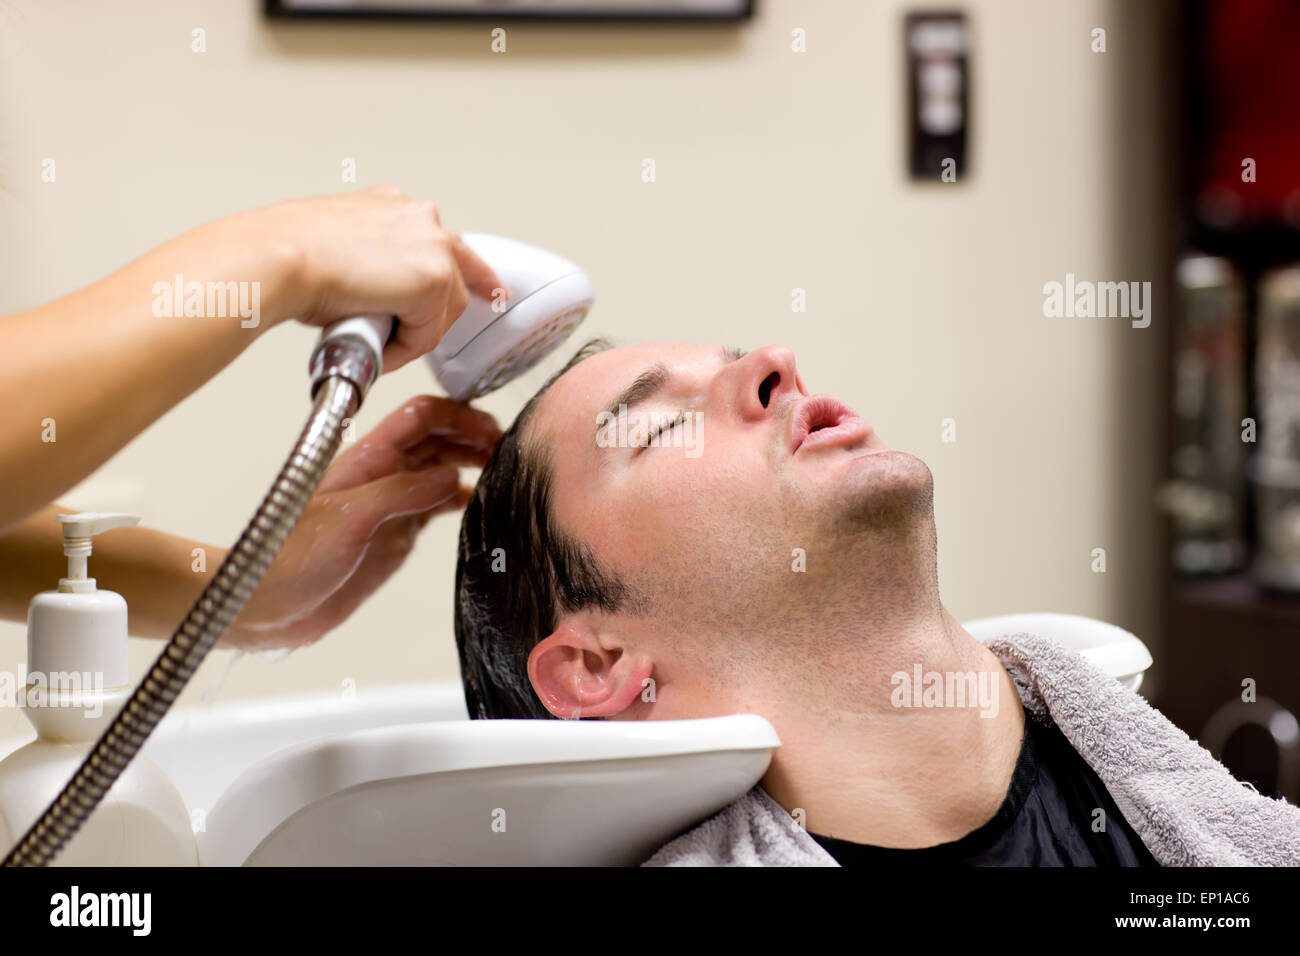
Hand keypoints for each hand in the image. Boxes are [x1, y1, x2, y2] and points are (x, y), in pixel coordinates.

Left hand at [222, 395, 501, 651]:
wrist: (273, 604)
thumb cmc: (292, 558)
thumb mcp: (349, 517)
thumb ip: (402, 492)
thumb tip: (450, 476)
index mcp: (367, 458)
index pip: (420, 417)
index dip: (457, 415)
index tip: (488, 429)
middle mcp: (383, 475)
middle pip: (436, 438)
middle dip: (472, 435)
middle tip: (506, 448)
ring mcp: (392, 503)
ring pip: (440, 468)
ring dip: (470, 462)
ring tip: (501, 469)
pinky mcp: (397, 533)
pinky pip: (437, 505)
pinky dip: (462, 498)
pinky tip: (480, 503)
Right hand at [240, 185, 505, 371]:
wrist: (277, 258)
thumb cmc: (286, 254)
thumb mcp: (336, 246)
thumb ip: (368, 263)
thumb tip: (371, 295)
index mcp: (393, 205)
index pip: (444, 242)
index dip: (470, 271)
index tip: (490, 289)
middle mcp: (420, 218)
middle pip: (453, 279)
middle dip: (435, 315)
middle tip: (403, 337)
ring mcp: (433, 247)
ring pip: (442, 311)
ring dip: (410, 334)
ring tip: (369, 337)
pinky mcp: (434, 281)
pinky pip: (428, 333)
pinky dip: (403, 348)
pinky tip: (375, 344)